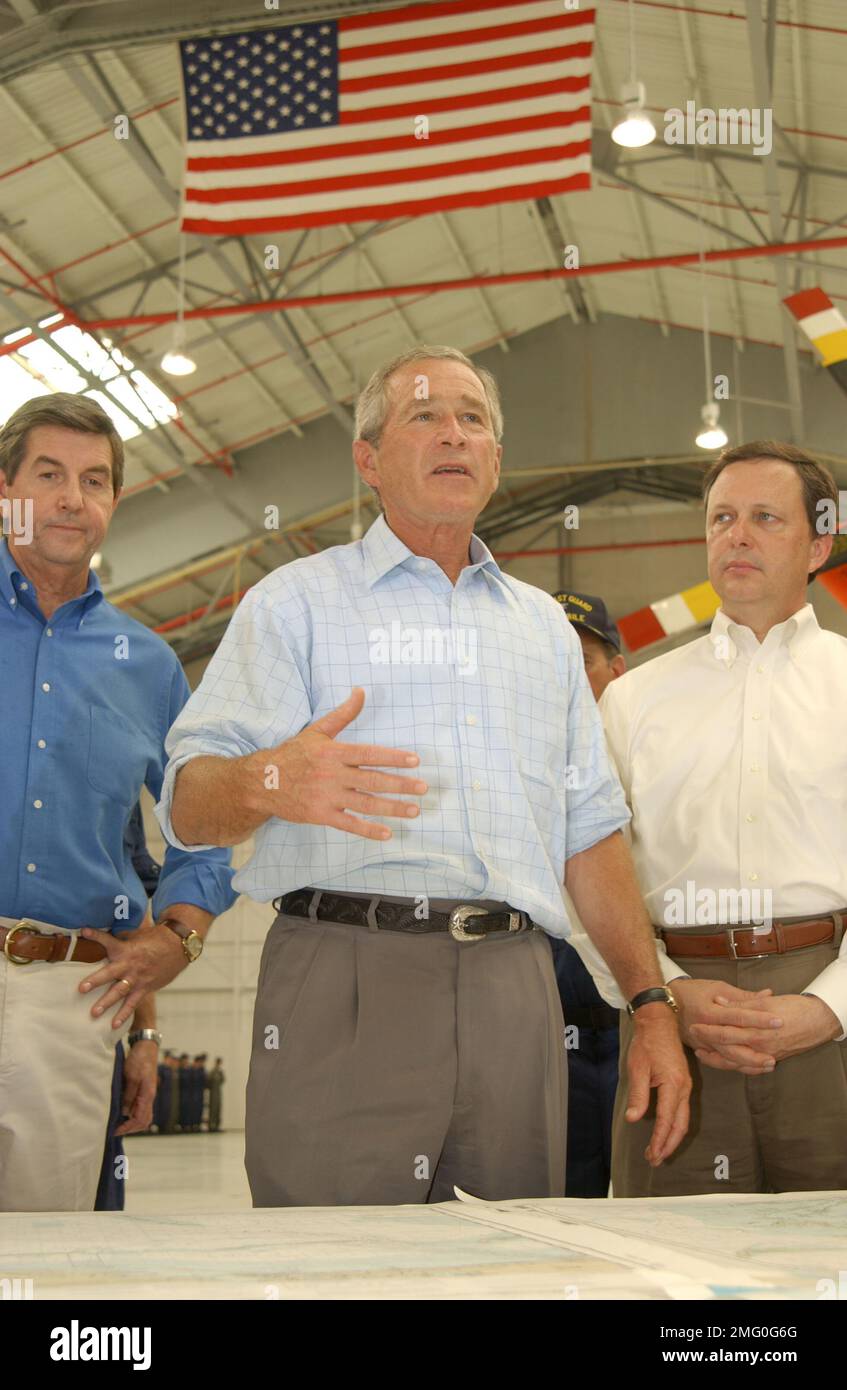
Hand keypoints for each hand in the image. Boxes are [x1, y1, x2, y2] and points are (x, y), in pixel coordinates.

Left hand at [77, 921, 185, 1026]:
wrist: (178, 946)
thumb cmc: (156, 938)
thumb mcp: (138, 934)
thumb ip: (121, 938)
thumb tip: (106, 935)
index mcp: (126, 949)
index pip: (108, 941)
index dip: (96, 935)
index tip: (84, 931)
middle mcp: (130, 965)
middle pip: (110, 973)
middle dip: (95, 981)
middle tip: (82, 988)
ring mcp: (137, 979)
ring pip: (120, 992)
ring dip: (107, 1002)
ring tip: (94, 1013)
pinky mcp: (145, 988)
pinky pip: (132, 1004)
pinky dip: (123, 1015)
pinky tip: (113, 1025)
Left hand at [115, 1039, 157, 1135]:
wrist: (146, 1046)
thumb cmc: (139, 1059)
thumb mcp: (131, 1076)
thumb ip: (129, 1095)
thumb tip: (124, 1112)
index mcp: (148, 1095)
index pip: (139, 1119)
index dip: (127, 1127)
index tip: (114, 1130)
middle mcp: (149, 1097)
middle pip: (144, 1121)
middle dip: (130, 1128)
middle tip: (116, 1130)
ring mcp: (148, 1094)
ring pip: (143, 1116)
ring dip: (132, 1123)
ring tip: (118, 1124)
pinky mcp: (144, 1090)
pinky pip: (141, 1108)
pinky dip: (133, 1115)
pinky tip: (123, 1113)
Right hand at [265, 687, 427, 840]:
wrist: (262, 781)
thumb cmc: (293, 754)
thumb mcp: (317, 731)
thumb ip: (343, 714)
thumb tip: (361, 691)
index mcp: (333, 752)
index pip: (369, 754)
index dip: (393, 757)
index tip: (415, 760)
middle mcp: (332, 775)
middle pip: (372, 780)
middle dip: (400, 785)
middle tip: (423, 788)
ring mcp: (327, 797)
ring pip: (365, 804)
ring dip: (391, 808)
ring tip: (414, 810)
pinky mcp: (321, 815)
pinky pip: (349, 824)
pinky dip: (368, 830)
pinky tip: (387, 833)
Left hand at [624, 1005, 691, 1164]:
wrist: (659, 1023)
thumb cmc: (647, 1044)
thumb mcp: (638, 1069)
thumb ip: (638, 1095)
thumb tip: (633, 1119)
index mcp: (674, 1085)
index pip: (668, 1120)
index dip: (660, 1140)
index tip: (652, 1155)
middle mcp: (684, 1088)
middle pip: (680, 1125)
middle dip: (669, 1145)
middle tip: (656, 1160)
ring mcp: (686, 1086)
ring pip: (684, 1119)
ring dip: (673, 1137)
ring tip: (660, 1152)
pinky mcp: (684, 1084)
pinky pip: (683, 1110)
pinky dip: (676, 1125)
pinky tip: (667, 1132)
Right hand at [672, 977, 781, 1072]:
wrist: (662, 1003)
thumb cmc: (692, 991)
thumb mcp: (717, 987)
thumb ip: (743, 995)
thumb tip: (768, 995)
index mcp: (709, 1012)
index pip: (738, 1017)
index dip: (759, 1019)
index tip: (779, 1021)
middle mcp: (705, 1030)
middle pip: (733, 1044)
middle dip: (756, 1050)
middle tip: (777, 1053)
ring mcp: (702, 1043)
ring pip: (728, 1058)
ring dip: (750, 1063)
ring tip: (770, 1063)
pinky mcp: (702, 1050)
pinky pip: (721, 1062)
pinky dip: (738, 1066)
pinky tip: (753, 1068)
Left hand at [693, 993, 840, 1072]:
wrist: (818, 1021)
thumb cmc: (794, 1008)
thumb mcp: (765, 1003)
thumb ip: (741, 1004)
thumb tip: (720, 1002)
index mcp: (756, 1031)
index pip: (725, 1033)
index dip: (708, 1031)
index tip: (693, 1026)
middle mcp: (760, 1047)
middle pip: (727, 1050)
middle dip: (708, 1046)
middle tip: (694, 1040)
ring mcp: (765, 1056)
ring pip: (736, 1063)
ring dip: (717, 1060)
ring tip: (703, 1054)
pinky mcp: (771, 1059)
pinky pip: (749, 1068)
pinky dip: (735, 1066)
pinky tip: (725, 1062)